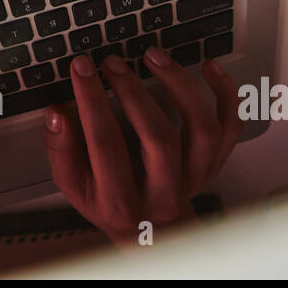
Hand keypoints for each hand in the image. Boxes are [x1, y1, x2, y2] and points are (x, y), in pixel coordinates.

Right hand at [43, 50, 241, 249]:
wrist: (151, 230)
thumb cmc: (108, 202)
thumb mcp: (74, 185)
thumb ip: (61, 150)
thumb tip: (57, 112)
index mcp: (120, 202)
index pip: (106, 146)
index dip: (92, 101)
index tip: (82, 69)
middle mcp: (162, 193)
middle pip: (158, 138)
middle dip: (133, 93)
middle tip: (112, 63)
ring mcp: (194, 178)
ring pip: (201, 129)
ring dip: (179, 86)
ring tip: (155, 57)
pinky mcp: (214, 164)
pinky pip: (230, 127)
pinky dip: (225, 94)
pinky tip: (208, 66)